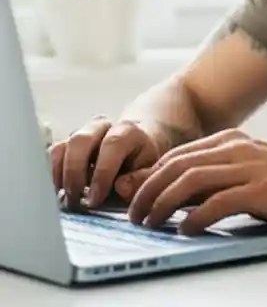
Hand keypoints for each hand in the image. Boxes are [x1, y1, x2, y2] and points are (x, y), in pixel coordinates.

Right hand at [48, 118, 166, 209]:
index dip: (102, 173)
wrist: (135, 148)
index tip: (96, 199)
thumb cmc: (141, 164)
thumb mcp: (151, 172)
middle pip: (80, 141)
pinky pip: (52, 155)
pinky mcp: (66, 144)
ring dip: (60, 176)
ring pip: (62, 148)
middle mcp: (102, 127)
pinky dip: (52, 175)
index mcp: (128, 131)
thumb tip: (120, 187)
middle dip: (75, 173)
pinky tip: (60, 193)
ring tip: (67, 199)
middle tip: (76, 200)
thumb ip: (141, 180)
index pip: (111, 145)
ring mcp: (82, 134)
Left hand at [125, 129, 266, 234]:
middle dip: (148, 191)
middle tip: (135, 215)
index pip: (177, 155)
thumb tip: (165, 193)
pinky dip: (195, 217)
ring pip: (190, 180)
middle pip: (177, 165)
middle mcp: (238, 147)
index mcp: (231, 140)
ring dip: (163, 203)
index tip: (135, 200)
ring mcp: (251, 166)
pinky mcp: (262, 189)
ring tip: (151, 223)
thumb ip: (210, 179)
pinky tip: (186, 229)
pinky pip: (217, 202)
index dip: (149, 178)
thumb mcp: (244, 174)